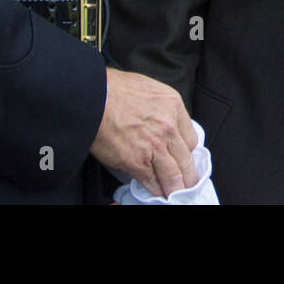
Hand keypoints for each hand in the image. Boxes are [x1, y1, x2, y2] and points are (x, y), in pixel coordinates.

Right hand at [90, 67, 198, 196]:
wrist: (92, 98)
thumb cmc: (113, 90)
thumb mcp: (148, 89)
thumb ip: (161, 108)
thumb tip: (162, 125)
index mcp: (173, 106)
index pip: (191, 139)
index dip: (186, 152)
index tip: (183, 159)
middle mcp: (169, 127)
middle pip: (186, 161)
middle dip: (188, 176)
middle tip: (188, 184)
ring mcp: (154, 147)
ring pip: (174, 176)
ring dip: (176, 189)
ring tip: (176, 194)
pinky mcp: (137, 163)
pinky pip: (153, 183)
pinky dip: (157, 191)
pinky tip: (158, 194)